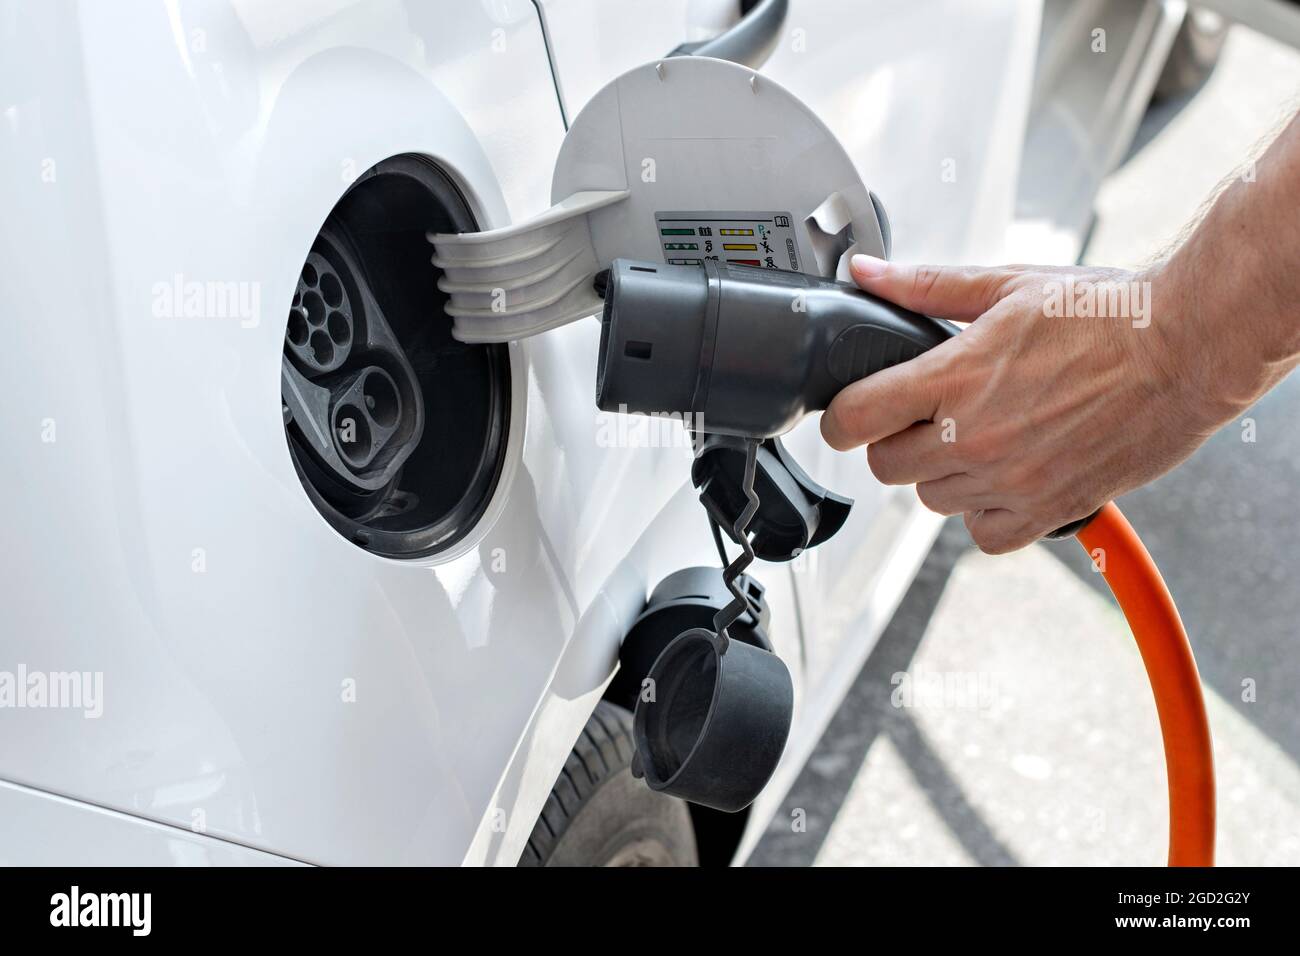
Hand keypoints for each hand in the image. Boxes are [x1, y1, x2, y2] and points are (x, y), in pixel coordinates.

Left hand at [820, 255, 1217, 553]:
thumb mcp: (1007, 285)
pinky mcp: (1048, 510)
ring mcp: (1010, 480)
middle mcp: (975, 436)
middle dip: (895, 440)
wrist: (1189, 348)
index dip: (841, 418)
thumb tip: (867, 274)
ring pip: (931, 499)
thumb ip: (926, 287)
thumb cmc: (1106, 315)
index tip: (852, 413)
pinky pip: (983, 535)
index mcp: (956, 377)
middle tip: (928, 415)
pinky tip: (1004, 477)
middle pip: (886, 466)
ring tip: (980, 436)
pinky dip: (985, 513)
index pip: (854, 419)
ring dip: (943, 473)